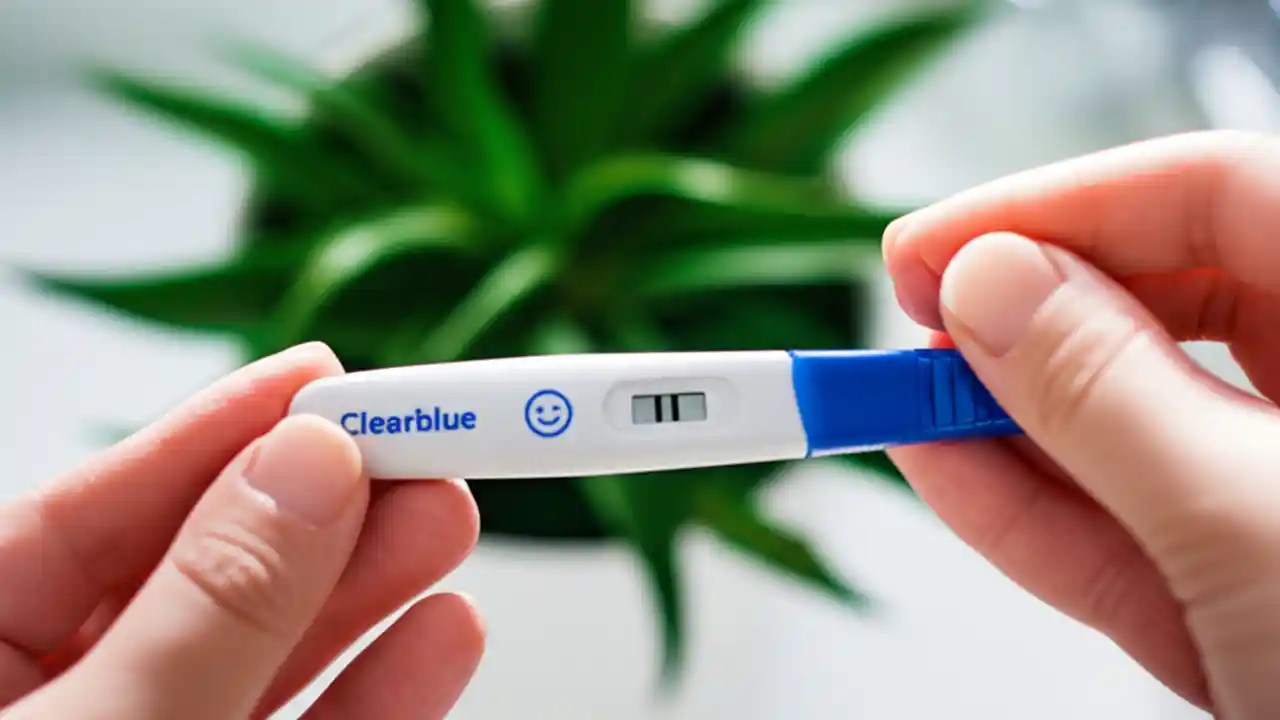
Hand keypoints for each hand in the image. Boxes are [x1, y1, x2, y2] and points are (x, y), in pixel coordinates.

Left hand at [0, 343, 482, 718]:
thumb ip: (206, 609)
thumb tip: (309, 465)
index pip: (87, 515)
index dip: (213, 433)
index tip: (321, 374)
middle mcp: (62, 702)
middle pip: (201, 573)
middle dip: (321, 503)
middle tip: (422, 440)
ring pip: (267, 655)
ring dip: (371, 587)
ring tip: (450, 518)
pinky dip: (381, 690)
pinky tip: (442, 630)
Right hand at [883, 130, 1279, 717]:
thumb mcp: (1259, 530)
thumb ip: (1112, 399)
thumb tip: (987, 287)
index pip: (1227, 195)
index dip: (1066, 204)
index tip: (934, 245)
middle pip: (1174, 305)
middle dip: (1028, 311)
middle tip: (912, 320)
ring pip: (1135, 428)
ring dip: (1005, 416)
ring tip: (898, 398)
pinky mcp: (1246, 608)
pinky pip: (1126, 535)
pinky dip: (1027, 509)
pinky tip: (941, 468)